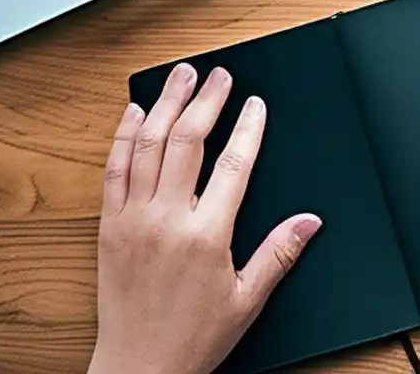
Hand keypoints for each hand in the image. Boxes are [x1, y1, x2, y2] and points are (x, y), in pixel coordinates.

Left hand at [89, 64, 322, 373]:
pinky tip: (136, 113)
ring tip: (180, 77)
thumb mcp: (248, 299)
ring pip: (148, 146)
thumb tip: (310, 222)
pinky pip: (113, 169)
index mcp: (207, 237)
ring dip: (166, 105)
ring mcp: (133, 219)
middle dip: (206, 101)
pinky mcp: (108, 227)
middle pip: (188, 142)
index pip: (233, 165)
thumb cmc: (193, 337)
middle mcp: (167, 220)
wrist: (138, 366)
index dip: (247, 129)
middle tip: (218, 75)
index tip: (255, 104)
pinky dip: (123, 136)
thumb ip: (279, 254)